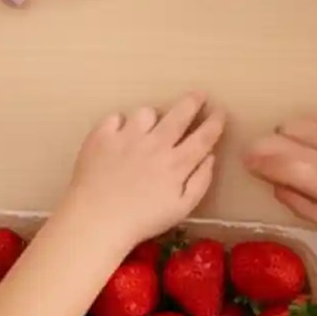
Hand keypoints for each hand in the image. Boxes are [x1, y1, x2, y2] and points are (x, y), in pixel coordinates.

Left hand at [63, 92, 226, 247]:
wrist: (96, 221)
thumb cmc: (142, 220)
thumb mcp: (181, 209)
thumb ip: (200, 182)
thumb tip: (210, 157)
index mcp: (176, 163)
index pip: (203, 137)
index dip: (215, 122)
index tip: (220, 110)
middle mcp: (155, 144)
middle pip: (179, 114)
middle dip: (193, 101)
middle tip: (200, 94)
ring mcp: (127, 136)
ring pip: (146, 112)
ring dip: (153, 117)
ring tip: (150, 127)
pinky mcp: (102, 135)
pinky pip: (116, 118)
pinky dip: (120, 124)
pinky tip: (119, 135)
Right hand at [245, 111, 316, 248]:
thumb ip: (307, 209)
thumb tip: (279, 189)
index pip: (276, 161)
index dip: (256, 160)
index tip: (248, 164)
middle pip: (282, 138)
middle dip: (265, 146)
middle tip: (263, 159)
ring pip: (302, 123)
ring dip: (287, 133)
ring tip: (291, 148)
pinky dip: (313, 122)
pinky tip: (314, 133)